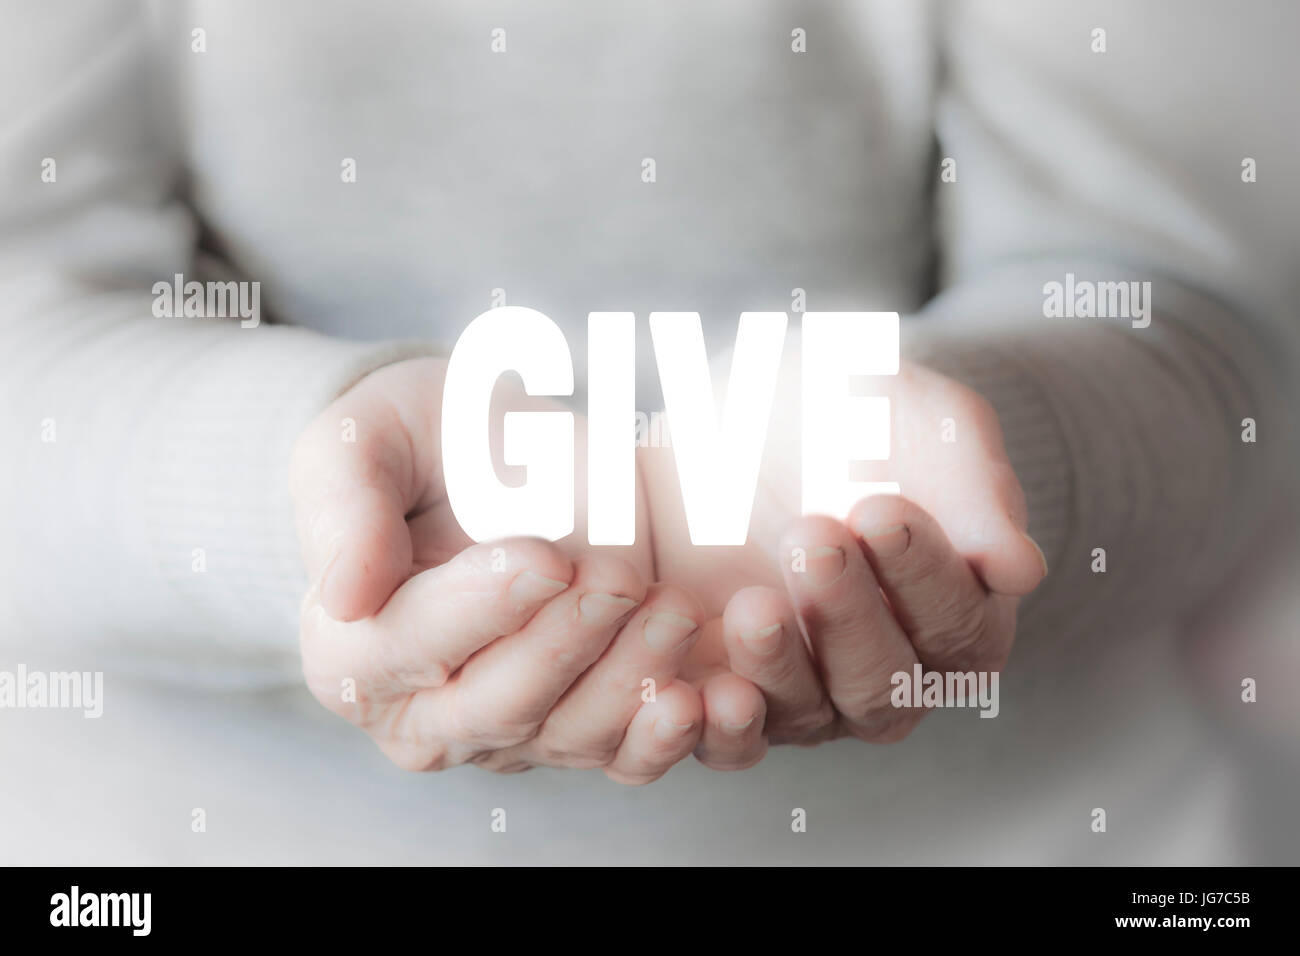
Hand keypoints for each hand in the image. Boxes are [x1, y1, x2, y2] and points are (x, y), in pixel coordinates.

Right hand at [290, 357, 713, 782]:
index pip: (411, 646)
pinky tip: (705, 694)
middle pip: (498, 704)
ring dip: (630, 681)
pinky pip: (624, 754)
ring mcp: (507, 730)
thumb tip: (343, 596)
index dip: (481, 608)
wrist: (494, 450)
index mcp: (349, 653)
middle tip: (620, 579)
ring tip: (674, 612)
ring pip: (571, 734)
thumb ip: (344, 509)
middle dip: (567, 642)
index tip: (545, 557)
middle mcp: (422, 713)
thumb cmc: (418, 440)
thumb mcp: (359, 443)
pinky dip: (665, 732)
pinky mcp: (578, 724)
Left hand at [651, 360, 1047, 745]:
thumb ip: (974, 489)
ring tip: (754, 604)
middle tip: (812, 534)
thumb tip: (1019, 571)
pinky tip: (700, 694)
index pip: (957, 623)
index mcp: (956, 618)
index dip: (921, 574)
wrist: (743, 412)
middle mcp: (888, 673)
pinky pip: (728, 743)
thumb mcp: (922, 424)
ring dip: (780, 664)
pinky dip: (716, 728)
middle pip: (885, 682)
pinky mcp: (729, 697)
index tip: (878, 509)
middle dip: (848, 613)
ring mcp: (807, 693)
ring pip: (808, 713)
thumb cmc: (855, 415)